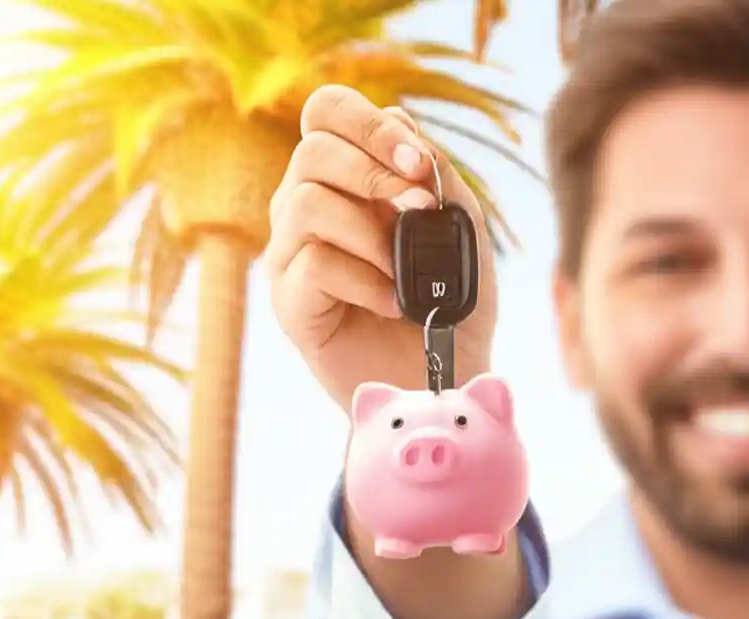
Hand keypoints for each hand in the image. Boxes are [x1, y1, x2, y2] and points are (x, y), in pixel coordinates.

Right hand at [267, 84, 497, 412]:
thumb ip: (434, 172)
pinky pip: (312, 263)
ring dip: (368, 231)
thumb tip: (404, 129)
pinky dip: (364, 280)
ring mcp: (291, 254)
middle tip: (420, 209)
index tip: (417, 164)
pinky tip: (392, 302)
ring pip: (305, 203)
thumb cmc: (449, 298)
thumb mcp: (459, 225)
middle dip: (373, 173)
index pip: (328, 112)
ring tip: (402, 268)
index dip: (370, 124)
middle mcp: (307, 206)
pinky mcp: (289, 303)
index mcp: (346, 176)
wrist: (447, 377)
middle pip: (312, 149)